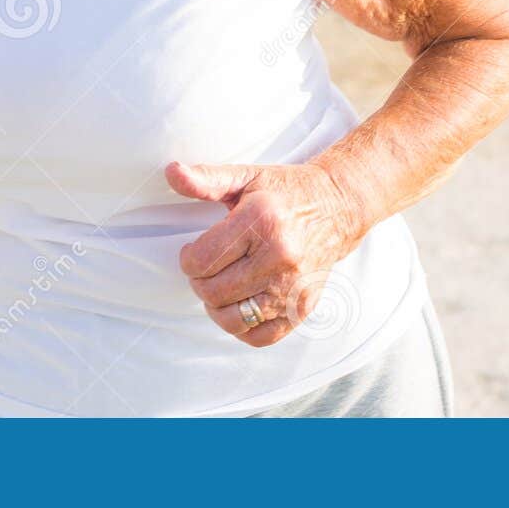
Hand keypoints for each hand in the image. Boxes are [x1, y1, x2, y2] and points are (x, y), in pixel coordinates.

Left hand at [164, 158, 366, 346]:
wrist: (337, 206)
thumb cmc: (285, 191)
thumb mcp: (245, 176)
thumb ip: (205, 179)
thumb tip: (172, 172)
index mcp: (261, 221)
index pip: (200, 261)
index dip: (187, 258)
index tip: (193, 251)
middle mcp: (280, 257)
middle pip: (213, 292)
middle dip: (199, 282)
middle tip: (206, 268)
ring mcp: (293, 286)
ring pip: (233, 320)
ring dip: (216, 307)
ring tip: (221, 286)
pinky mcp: (303, 307)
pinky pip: (261, 336)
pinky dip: (242, 328)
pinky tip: (240, 304)